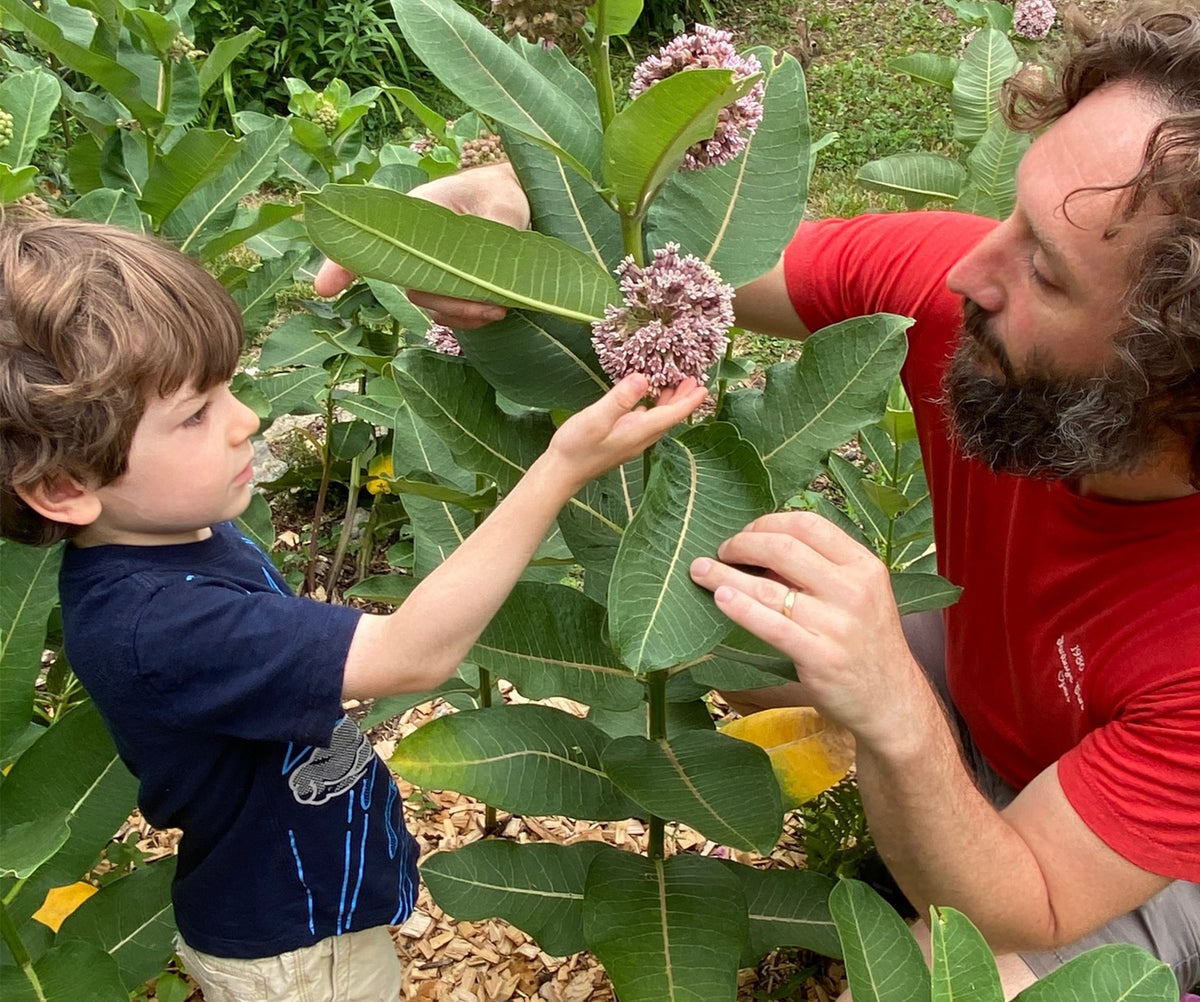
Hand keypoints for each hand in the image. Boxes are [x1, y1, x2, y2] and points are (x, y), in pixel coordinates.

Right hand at [312, 163, 530, 329]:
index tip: (323, 288)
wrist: (509, 201)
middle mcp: (411, 245)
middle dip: (450, 302)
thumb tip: (492, 271)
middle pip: (412, 286)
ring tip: (500, 308)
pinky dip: (469, 320)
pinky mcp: (440, 288)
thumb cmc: (500, 194)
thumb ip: (495, 234)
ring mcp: (423, 268)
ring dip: (464, 314)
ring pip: (430, 306)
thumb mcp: (502, 205)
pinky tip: (495, 310)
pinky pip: (446, 315)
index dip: (340, 264)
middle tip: (493, 306)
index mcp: (414, 215)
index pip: (367, 238)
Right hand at [546, 375, 707, 488]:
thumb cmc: (576, 447)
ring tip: (675, 386)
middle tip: (694, 380)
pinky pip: (643, 423)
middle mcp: (639, 438)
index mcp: (638, 431)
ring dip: (668, 403)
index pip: (671, 415)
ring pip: (657, 420)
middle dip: (683, 399)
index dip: (689, 401)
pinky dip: (651, 409)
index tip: (704, 387)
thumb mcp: (596, 418)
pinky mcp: (620, 441)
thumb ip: (620, 399)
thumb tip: (643, 378)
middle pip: (668, 418)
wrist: (560, 473)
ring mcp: (630, 441)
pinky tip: (645, 402)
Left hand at [689, 511, 927, 746]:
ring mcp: (838, 625)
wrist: (892, 701)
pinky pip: (772, 626)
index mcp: (864, 566)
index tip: (745, 532)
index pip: (809, 525)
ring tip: (699, 570)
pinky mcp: (821, 658)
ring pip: (769, 587)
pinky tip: (719, 598)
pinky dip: (741, 608)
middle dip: (742, 543)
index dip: (768, 523)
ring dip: (725, 574)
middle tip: (722, 551)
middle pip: (784, 548)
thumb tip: (760, 547)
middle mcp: (854, 590)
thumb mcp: (859, 595)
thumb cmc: (866, 642)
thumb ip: (821, 569)